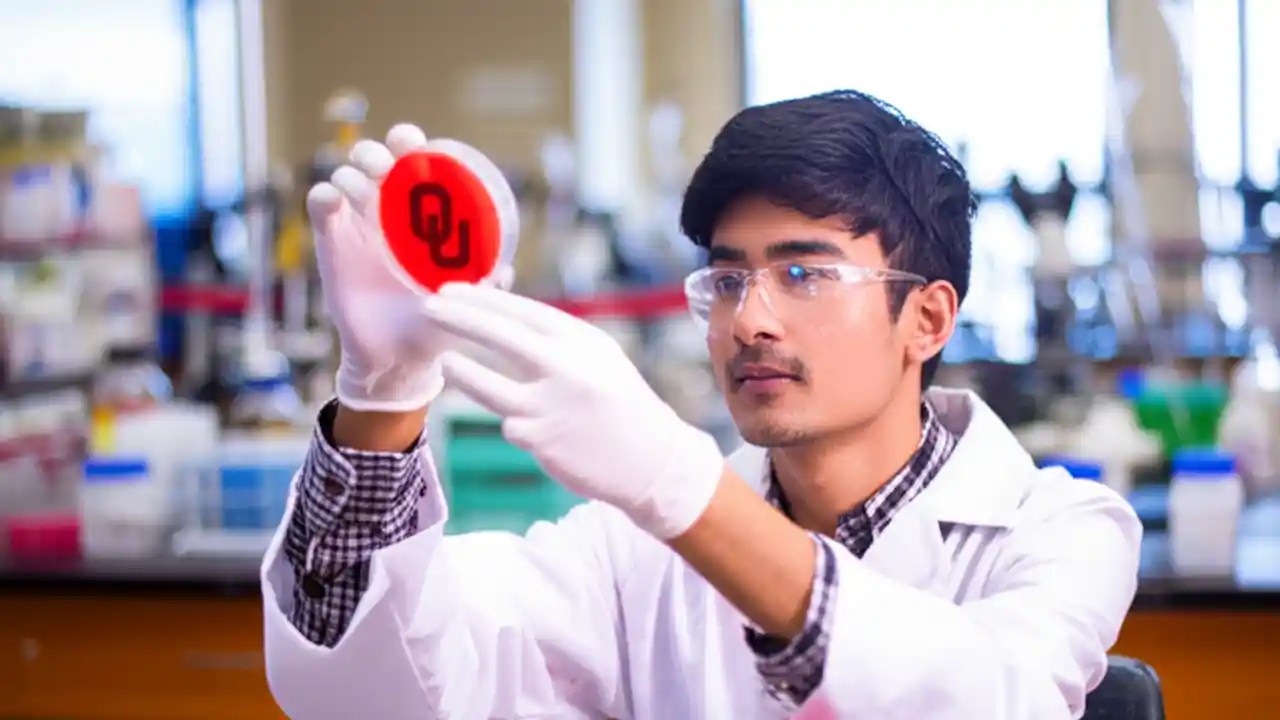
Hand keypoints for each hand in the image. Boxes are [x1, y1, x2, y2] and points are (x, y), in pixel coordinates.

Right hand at [308, 124, 516, 411]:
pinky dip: (323, 195)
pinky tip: (332, 201)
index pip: (413, 162)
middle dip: (376, 151)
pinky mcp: (330, 243)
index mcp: (420, 214)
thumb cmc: (435, 322)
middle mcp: (387, 211)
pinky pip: (320, 206)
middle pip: (374, 159)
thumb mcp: (464, 300)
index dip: (410, 143)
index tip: (417, 146)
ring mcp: (357, 224)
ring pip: (345, 176)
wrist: (398, 359)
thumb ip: (485, 283)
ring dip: (351, 172)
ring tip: (361, 187)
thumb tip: (506, 269)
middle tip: (386, 164)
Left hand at [423, 283, 724, 538]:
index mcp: (581, 341)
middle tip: (428, 307)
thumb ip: (556, 339)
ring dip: (462, 370)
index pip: (522, 311)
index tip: (451, 288)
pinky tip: (522, 421)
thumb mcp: (598, 357)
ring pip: (487, 385)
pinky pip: (508, 423)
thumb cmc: (619, 402)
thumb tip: (501, 316)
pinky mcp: (541, 440)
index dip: (482, 298)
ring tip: (446, 360)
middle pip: (499, 336)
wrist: (651, 459)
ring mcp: (550, 406)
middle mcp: (565, 368)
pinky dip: (511, 418)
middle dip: (459, 318)